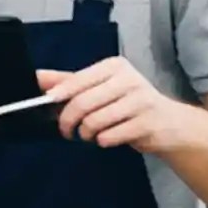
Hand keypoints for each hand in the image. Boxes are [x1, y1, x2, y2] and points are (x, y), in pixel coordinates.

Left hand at [39, 57, 187, 153]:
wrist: (171, 123)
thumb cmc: (128, 103)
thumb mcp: (99, 87)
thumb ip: (68, 82)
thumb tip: (36, 77)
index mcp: (114, 66)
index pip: (77, 80)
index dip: (59, 94)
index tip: (48, 104)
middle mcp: (129, 79)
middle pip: (82, 103)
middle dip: (68, 121)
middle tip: (66, 130)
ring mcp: (140, 101)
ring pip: (94, 122)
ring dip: (86, 133)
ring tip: (90, 133)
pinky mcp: (148, 124)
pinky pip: (110, 136)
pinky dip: (102, 141)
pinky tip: (108, 137)